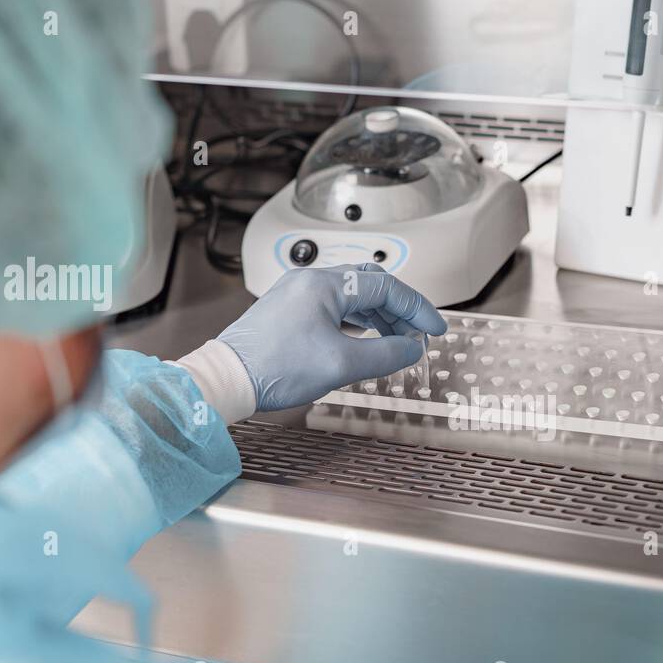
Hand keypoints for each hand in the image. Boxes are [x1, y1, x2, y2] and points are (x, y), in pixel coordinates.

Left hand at [217, 263, 446, 410]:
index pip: (386, 287)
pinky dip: (356, 321)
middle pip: (370, 285)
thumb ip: (385, 355)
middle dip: (399, 310)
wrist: (227, 380)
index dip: (416, 308)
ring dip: (379, 317)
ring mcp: (296, 294)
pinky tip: (365, 340)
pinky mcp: (287, 311)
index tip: (435, 329)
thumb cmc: (274, 368)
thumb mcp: (341, 365)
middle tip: (418, 334)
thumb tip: (412, 349)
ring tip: (396, 341)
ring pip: (352, 296)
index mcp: (325, 285)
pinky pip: (333, 307)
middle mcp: (310, 281)